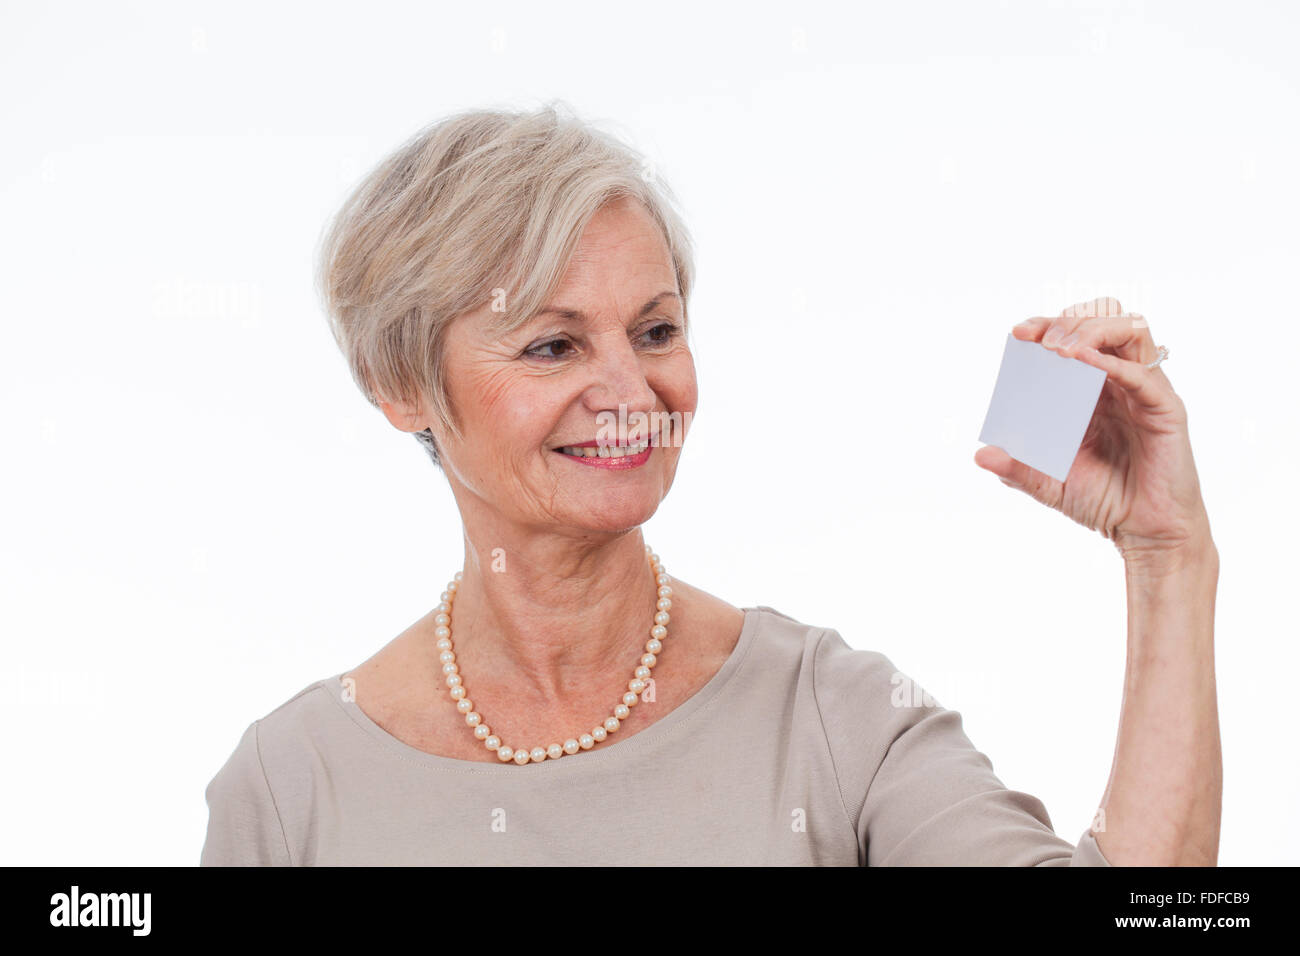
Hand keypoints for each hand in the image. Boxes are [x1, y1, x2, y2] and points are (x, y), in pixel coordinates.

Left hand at [973, 297, 1213, 566]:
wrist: (1143, 532)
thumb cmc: (1104, 501)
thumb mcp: (1049, 484)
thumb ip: (1018, 469)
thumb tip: (980, 455)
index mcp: (1092, 389)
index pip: (1074, 336)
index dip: (1047, 325)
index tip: (1018, 333)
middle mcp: (1120, 381)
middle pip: (1103, 321)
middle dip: (1068, 322)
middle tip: (1040, 340)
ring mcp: (1145, 391)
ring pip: (1131, 331)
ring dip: (1092, 330)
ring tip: (1060, 350)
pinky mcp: (1165, 408)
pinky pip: (1143, 374)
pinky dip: (1113, 362)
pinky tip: (1085, 362)